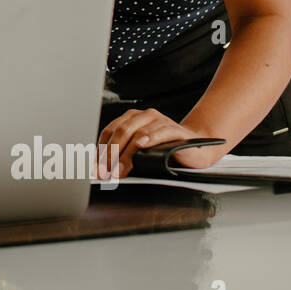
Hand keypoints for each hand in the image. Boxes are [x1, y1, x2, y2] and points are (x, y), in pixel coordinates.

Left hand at [96, 107, 225, 178]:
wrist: (194, 151)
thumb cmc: (164, 151)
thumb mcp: (139, 153)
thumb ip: (123, 155)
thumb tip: (102, 170)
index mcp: (131, 119)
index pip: (109, 132)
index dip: (100, 150)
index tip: (95, 168)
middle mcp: (144, 116)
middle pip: (120, 132)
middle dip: (110, 155)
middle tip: (106, 172)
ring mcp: (160, 120)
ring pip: (137, 133)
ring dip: (126, 154)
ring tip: (120, 169)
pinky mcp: (175, 129)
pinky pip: (160, 131)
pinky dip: (150, 138)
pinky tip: (142, 146)